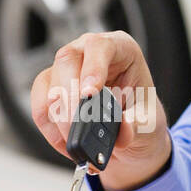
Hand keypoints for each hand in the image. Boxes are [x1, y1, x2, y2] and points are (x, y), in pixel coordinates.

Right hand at [30, 31, 171, 190]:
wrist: (129, 131)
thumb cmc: (141, 116)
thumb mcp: (150, 123)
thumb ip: (139, 125)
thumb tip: (124, 130)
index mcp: (119, 48)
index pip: (100, 47)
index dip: (92, 67)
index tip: (90, 94)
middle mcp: (88, 52)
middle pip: (66, 62)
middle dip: (70, 100)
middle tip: (79, 129)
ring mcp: (66, 68)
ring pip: (48, 84)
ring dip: (58, 119)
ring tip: (76, 144)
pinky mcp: (50, 88)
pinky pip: (40, 106)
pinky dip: (50, 129)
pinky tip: (66, 143)